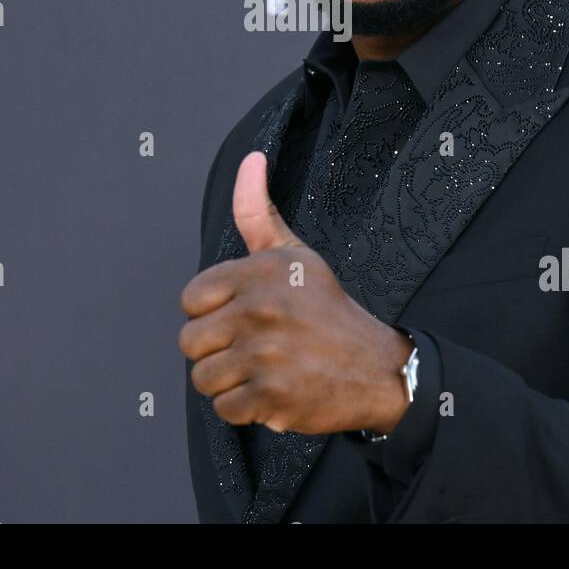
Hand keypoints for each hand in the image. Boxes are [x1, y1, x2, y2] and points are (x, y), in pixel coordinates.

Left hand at [180, 151, 412, 435]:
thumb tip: (251, 159)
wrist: (377, 366)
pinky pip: (225, 409)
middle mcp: (259, 310)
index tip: (239, 315)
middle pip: (190, 342)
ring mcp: (265, 355)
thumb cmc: (327, 309)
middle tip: (250, 346)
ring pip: (203, 378)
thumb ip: (258, 213)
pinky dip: (245, 409)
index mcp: (259, 273)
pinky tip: (271, 391)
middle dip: (216, 349)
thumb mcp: (294, 254)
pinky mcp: (272, 396)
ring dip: (228, 381)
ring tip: (261, 369)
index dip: (210, 312)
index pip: (190, 299)